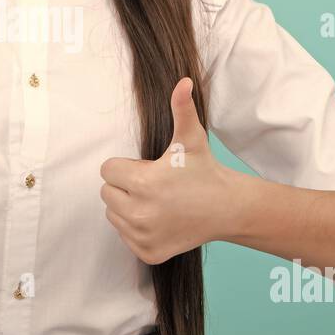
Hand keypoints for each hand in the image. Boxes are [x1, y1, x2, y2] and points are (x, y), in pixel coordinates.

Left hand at [99, 77, 246, 264]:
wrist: (227, 209)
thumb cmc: (204, 171)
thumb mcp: (191, 139)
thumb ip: (182, 109)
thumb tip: (183, 81)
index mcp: (142, 184)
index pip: (107, 171)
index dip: (126, 166)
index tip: (148, 168)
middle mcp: (139, 214)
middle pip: (107, 193)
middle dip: (125, 186)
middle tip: (154, 185)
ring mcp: (143, 236)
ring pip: (113, 215)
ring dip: (128, 207)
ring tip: (157, 201)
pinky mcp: (148, 253)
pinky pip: (125, 236)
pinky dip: (137, 229)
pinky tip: (160, 219)